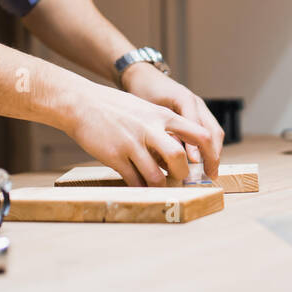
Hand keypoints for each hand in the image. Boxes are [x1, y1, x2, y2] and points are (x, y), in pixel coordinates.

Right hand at [63, 76, 218, 185]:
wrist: (81, 103)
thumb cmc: (115, 107)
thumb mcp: (146, 110)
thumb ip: (164, 128)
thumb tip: (179, 153)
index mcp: (163, 116)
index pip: (199, 135)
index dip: (209, 156)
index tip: (209, 171)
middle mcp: (150, 129)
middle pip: (179, 159)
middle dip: (182, 175)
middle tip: (179, 180)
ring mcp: (132, 144)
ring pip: (156, 176)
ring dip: (161, 186)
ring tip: (159, 187)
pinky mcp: (115, 157)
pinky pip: (134, 180)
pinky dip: (141, 188)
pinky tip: (140, 187)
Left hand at [119, 64, 223, 179]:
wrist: (144, 77)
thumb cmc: (142, 92)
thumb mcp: (148, 111)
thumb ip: (160, 128)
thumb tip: (172, 152)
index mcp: (183, 99)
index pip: (195, 125)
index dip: (195, 146)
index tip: (193, 163)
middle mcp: (196, 103)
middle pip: (213, 130)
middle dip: (213, 153)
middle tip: (210, 173)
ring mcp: (199, 107)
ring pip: (215, 132)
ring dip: (214, 152)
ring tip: (209, 171)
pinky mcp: (198, 113)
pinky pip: (209, 131)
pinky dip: (209, 147)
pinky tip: (203, 161)